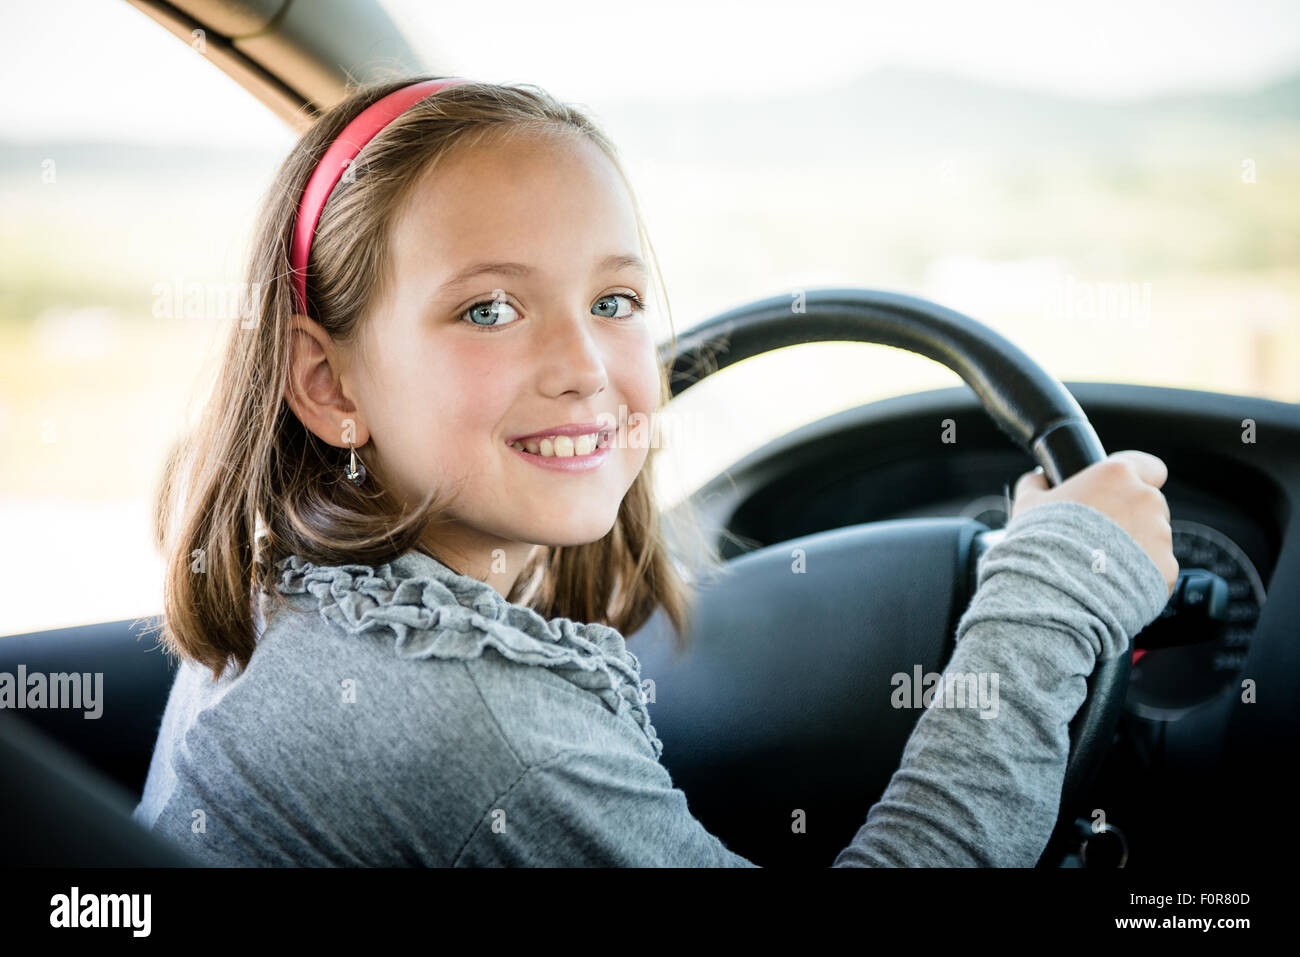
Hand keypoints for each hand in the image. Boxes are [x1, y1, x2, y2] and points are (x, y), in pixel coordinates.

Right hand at [1010, 450, 1178, 597]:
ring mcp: (1160, 536)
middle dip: (1132, 518)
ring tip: (1102, 565)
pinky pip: (1156, 569)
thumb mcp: (1028, 504)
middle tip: (1100, 536)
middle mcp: (1146, 500)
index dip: (1137, 478)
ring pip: (1155, 538)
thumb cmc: (1041, 543)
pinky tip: (1112, 584)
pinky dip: (1139, 576)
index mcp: (1116, 475)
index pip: (1149, 466)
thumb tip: (1039, 479)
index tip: (1121, 492)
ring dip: (1136, 547)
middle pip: (1150, 505)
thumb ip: (1037, 484)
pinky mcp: (1166, 569)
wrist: (1055, 592)